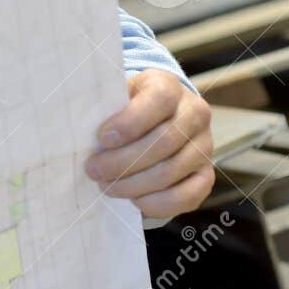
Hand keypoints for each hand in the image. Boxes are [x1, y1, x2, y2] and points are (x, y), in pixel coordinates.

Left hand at [84, 70, 212, 218]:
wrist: (159, 116)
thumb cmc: (128, 106)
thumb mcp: (117, 94)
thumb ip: (106, 106)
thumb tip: (82, 127)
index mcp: (170, 86)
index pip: (159, 100)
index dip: (130, 122)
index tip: (101, 138)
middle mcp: (195, 113)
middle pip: (164, 141)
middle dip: (123, 161)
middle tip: (94, 170)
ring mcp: (204, 146)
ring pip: (172, 170)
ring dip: (134, 184)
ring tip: (107, 186)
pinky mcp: (206, 175)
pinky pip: (188, 196)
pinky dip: (158, 203)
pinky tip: (133, 200)